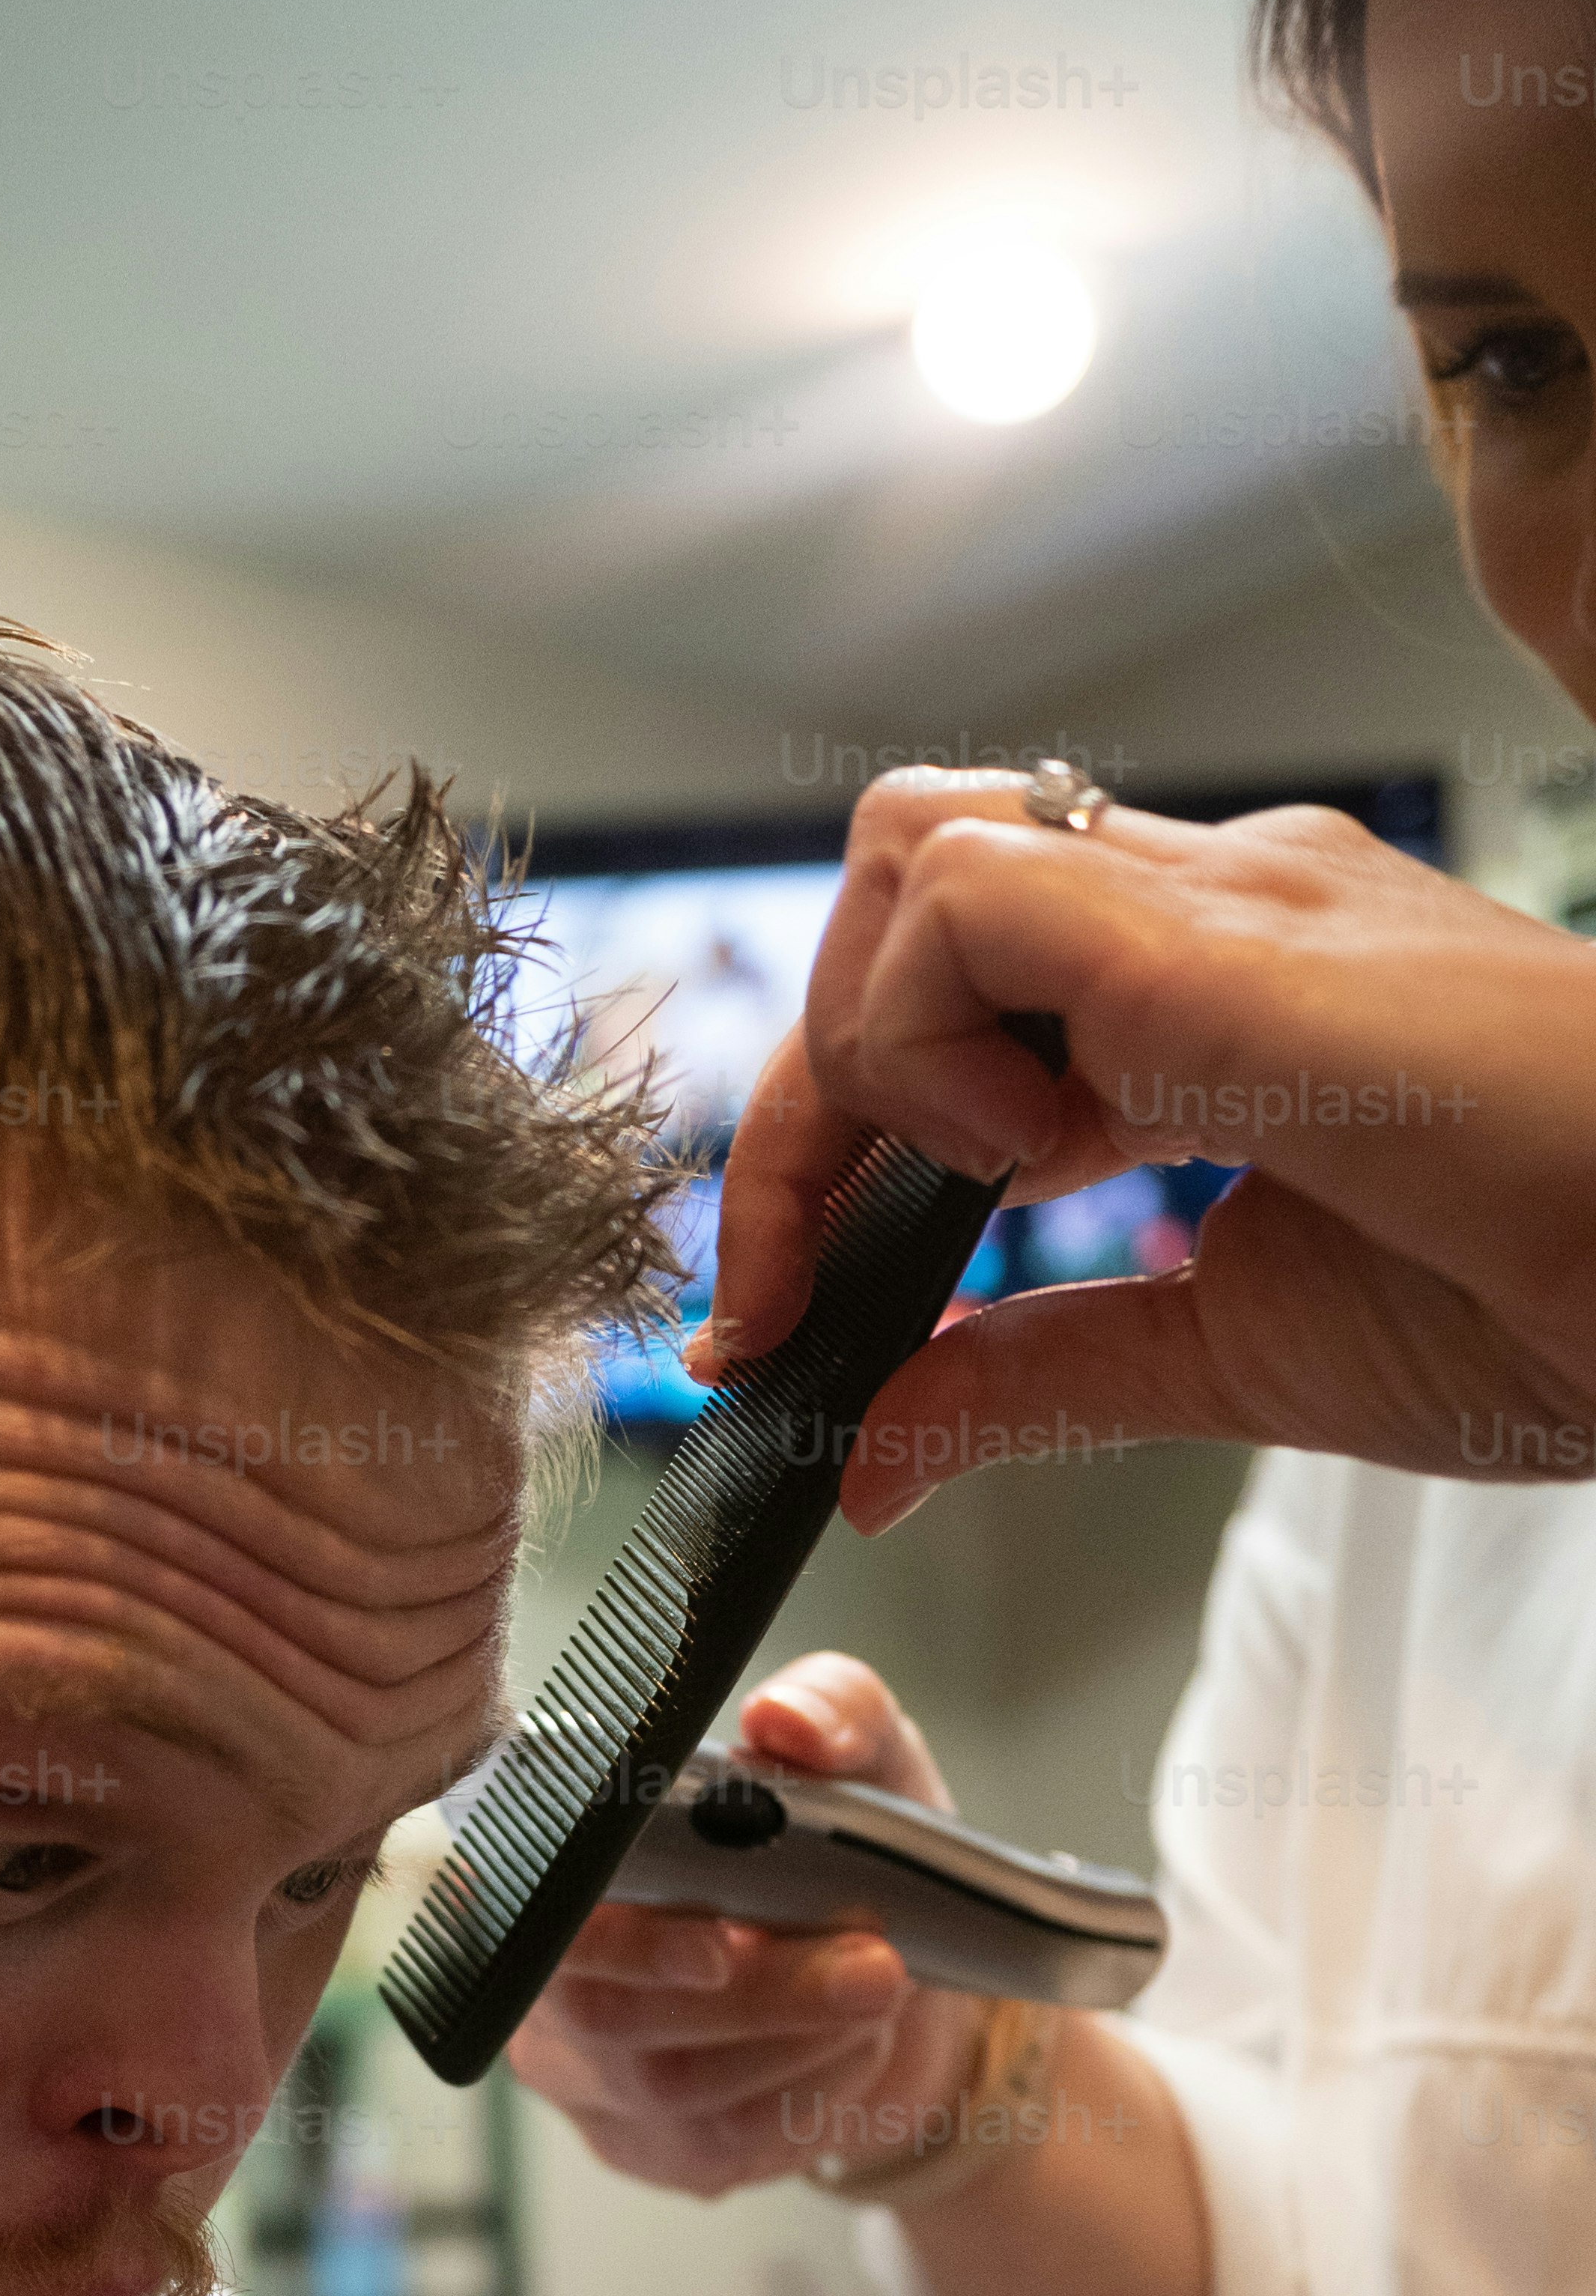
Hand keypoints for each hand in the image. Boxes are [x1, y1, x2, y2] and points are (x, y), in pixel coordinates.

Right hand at [505, 1654, 987, 2197]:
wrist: (899, 1982)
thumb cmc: (845, 1856)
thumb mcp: (865, 1760)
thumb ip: (833, 1708)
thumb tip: (785, 1720)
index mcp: (564, 1866)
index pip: (533, 1907)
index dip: (615, 1933)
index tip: (719, 1941)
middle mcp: (548, 1977)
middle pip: (609, 2011)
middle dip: (756, 1994)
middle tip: (875, 1966)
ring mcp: (589, 2078)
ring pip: (667, 2085)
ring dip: (794, 2041)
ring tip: (881, 1993)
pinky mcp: (650, 2149)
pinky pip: (716, 2143)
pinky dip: (803, 2096)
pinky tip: (853, 2049)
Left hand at [704, 769, 1595, 1523]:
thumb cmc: (1545, 1297)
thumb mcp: (1225, 1357)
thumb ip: (1036, 1380)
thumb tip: (868, 1445)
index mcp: (1210, 989)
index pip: (939, 973)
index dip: (817, 1140)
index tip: (776, 1314)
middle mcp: (1209, 907)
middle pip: (898, 884)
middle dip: (802, 1094)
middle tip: (805, 1282)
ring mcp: (1224, 902)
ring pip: (913, 850)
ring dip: (873, 1048)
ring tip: (990, 1196)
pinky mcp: (1229, 946)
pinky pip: (975, 902)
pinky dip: (934, 1045)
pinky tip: (1040, 1163)